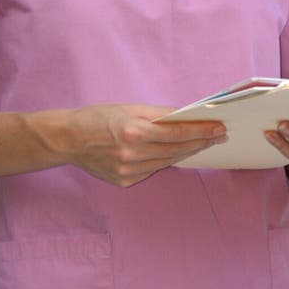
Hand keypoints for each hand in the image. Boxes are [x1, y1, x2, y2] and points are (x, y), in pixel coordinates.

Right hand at [66, 103, 226, 186]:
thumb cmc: (97, 118)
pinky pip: (152, 170)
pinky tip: (177, 153)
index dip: (201, 131)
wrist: (68, 140)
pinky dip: (165, 160)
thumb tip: (183, 115)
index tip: (218, 127)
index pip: (177, 133)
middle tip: (219, 135)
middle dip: (201, 142)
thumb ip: (158, 113)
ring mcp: (129, 171)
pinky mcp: (125, 181)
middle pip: (177, 150)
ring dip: (188, 152)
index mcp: (133, 132)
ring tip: (204, 143)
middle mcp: (132, 154)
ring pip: (167, 162)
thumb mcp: (128, 107)